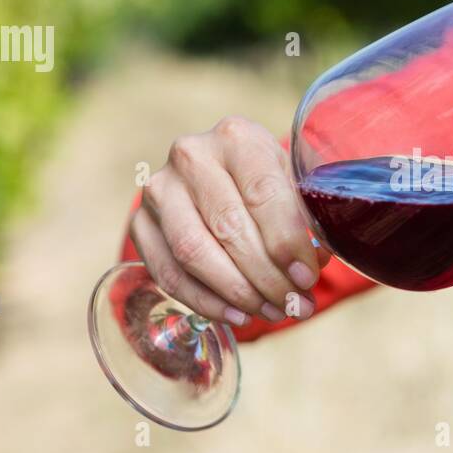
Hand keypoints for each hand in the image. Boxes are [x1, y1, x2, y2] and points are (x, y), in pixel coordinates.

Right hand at [130, 116, 330, 325]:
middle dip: (267, 277)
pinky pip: (169, 273)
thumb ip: (304, 219)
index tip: (306, 277)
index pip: (263, 193)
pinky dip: (206, 302)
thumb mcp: (290, 183)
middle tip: (296, 305)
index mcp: (236, 138)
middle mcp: (191, 157)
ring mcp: (159, 190)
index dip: (287, 242)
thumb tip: (311, 266)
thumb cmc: (263, 181)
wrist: (216, 174)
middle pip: (229, 227)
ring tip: (272, 313)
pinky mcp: (141, 224)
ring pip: (194, 253)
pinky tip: (238, 315)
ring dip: (237, 293)